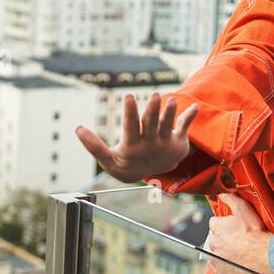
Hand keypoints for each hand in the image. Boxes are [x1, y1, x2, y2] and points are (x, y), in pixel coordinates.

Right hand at [75, 92, 198, 182]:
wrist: (150, 178)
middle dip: (153, 111)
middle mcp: (150, 145)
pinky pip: (185, 128)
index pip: (132, 127)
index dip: (131, 113)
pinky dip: (190, 118)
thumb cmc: (125, 164)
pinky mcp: (178, 143)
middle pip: (152, 125)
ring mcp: (165, 144)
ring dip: (171, 114)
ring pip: (168, 127)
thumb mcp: (108, 159)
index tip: (129, 97)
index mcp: (133, 147)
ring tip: (173, 100)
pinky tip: (196, 106)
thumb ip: (93, 145)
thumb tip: (77, 128)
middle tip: (155, 95)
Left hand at [205, 192, 272, 273]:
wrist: (262, 255)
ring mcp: (216, 260)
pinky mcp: (221, 273)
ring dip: (224, 252)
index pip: (215, 223)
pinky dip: (226, 266)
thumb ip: (230, 198)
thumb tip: (220, 192)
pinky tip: (236, 263)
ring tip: (238, 252)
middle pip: (215, 238)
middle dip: (223, 238)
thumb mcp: (243, 209)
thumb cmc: (253, 233)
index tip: (233, 227)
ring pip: (216, 254)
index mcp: (216, 228)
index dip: (225, 224)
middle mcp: (212, 244)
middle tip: (237, 239)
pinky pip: (220, 269)